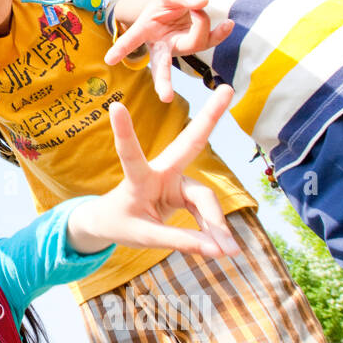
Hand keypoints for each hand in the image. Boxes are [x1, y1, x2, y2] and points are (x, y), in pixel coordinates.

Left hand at [73, 85, 240, 258]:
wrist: (113, 223)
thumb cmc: (121, 224)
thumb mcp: (143, 237)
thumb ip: (178, 241)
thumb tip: (218, 249)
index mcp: (137, 178)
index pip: (131, 153)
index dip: (125, 132)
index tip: (115, 106)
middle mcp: (161, 172)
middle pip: (190, 143)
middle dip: (210, 117)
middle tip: (228, 89)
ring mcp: (177, 180)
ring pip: (205, 198)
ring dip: (216, 225)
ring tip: (230, 253)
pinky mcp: (187, 192)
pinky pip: (207, 212)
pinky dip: (215, 232)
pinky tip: (225, 249)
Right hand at [104, 0, 233, 101]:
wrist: (173, 5)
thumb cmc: (165, 2)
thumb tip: (203, 3)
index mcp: (146, 31)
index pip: (133, 40)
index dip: (122, 49)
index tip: (109, 60)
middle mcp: (163, 45)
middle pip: (161, 65)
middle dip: (164, 82)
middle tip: (166, 97)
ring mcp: (180, 46)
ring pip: (195, 43)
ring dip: (202, 23)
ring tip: (199, 7)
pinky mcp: (197, 44)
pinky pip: (211, 40)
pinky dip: (221, 32)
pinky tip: (228, 24)